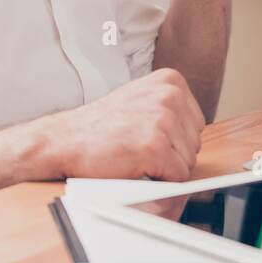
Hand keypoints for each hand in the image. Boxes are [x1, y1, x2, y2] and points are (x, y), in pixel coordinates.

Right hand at [26, 68, 205, 181]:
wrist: (64, 140)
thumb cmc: (100, 126)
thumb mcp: (141, 100)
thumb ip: (170, 109)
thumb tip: (196, 135)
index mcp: (170, 81)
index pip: (196, 123)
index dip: (174, 139)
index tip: (148, 136)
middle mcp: (170, 95)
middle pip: (195, 142)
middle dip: (172, 153)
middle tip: (138, 146)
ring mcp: (163, 119)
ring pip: (188, 161)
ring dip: (164, 167)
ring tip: (136, 154)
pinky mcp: (155, 145)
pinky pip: (177, 177)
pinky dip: (160, 181)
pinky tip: (137, 166)